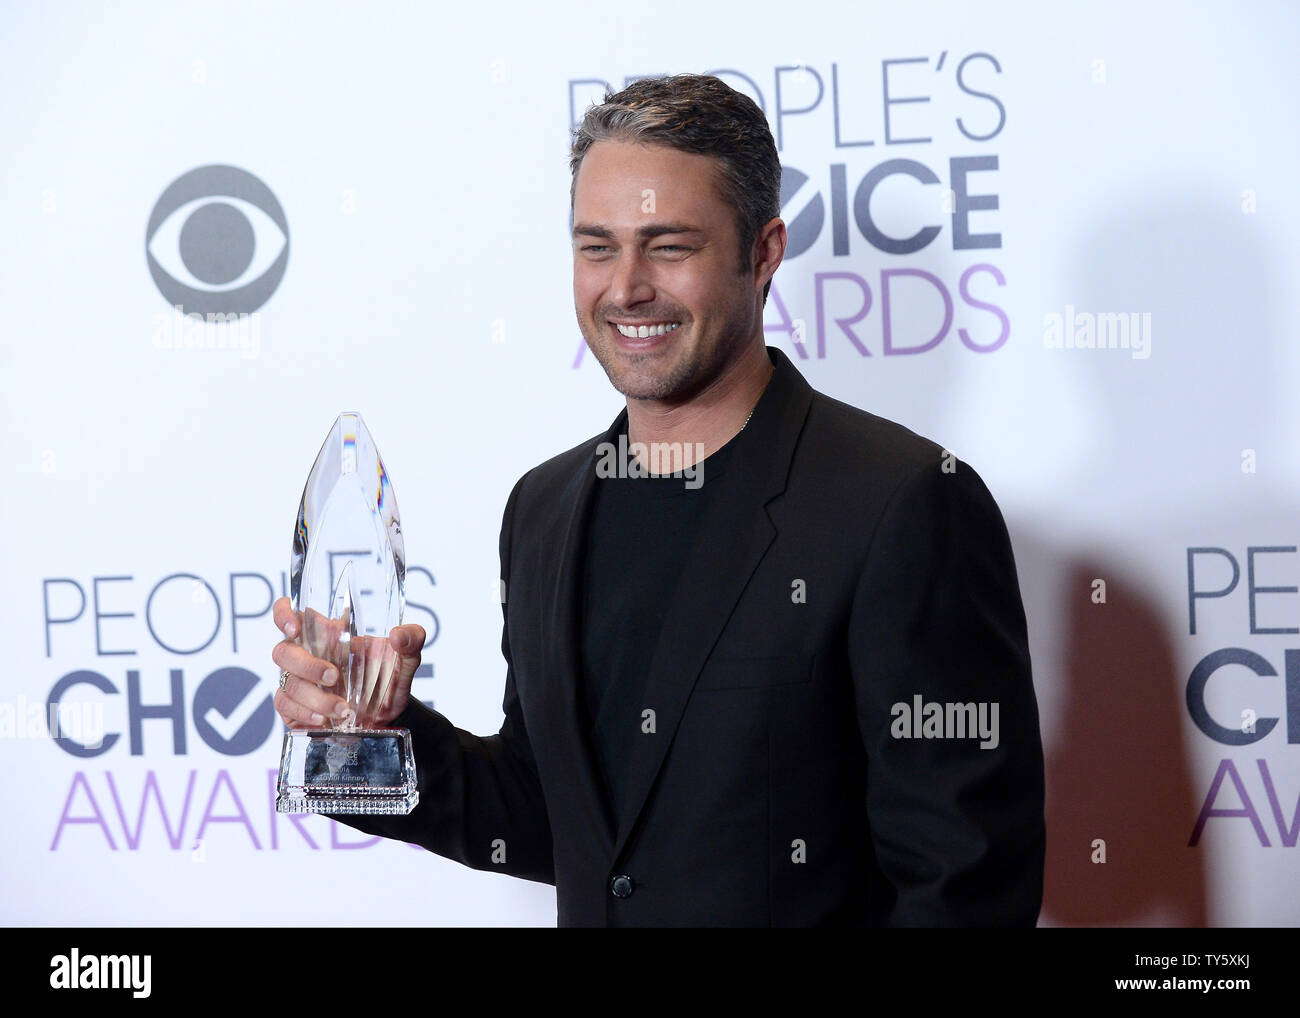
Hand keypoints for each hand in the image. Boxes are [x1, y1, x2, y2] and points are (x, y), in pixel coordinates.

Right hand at [271, 596, 425, 727]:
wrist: (390, 718)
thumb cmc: (390, 679)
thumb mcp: (407, 658)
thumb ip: (412, 640)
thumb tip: (399, 635)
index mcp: (327, 635)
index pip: (290, 612)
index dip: (283, 615)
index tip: (294, 628)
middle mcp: (307, 656)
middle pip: (283, 651)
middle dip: (306, 665)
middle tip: (335, 677)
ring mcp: (298, 682)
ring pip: (288, 683)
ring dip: (315, 697)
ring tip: (343, 709)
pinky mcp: (295, 708)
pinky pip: (286, 707)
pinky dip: (305, 713)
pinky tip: (325, 718)